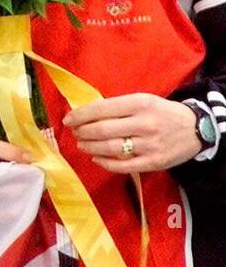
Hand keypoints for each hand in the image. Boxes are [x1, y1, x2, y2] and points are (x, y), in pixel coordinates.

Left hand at [64, 92, 200, 173]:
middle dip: (82, 132)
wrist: (197, 129)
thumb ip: (118, 107)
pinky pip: (123, 166)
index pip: (102, 109)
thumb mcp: (143, 101)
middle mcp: (144, 124)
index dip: (80, 115)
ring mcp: (149, 145)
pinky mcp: (154, 162)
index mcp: (140, 104)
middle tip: (75, 133)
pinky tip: (96, 158)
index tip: (68, 120)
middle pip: (102, 130)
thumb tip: (85, 114)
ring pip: (110, 148)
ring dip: (90, 147)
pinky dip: (105, 163)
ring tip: (82, 145)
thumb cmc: (163, 112)